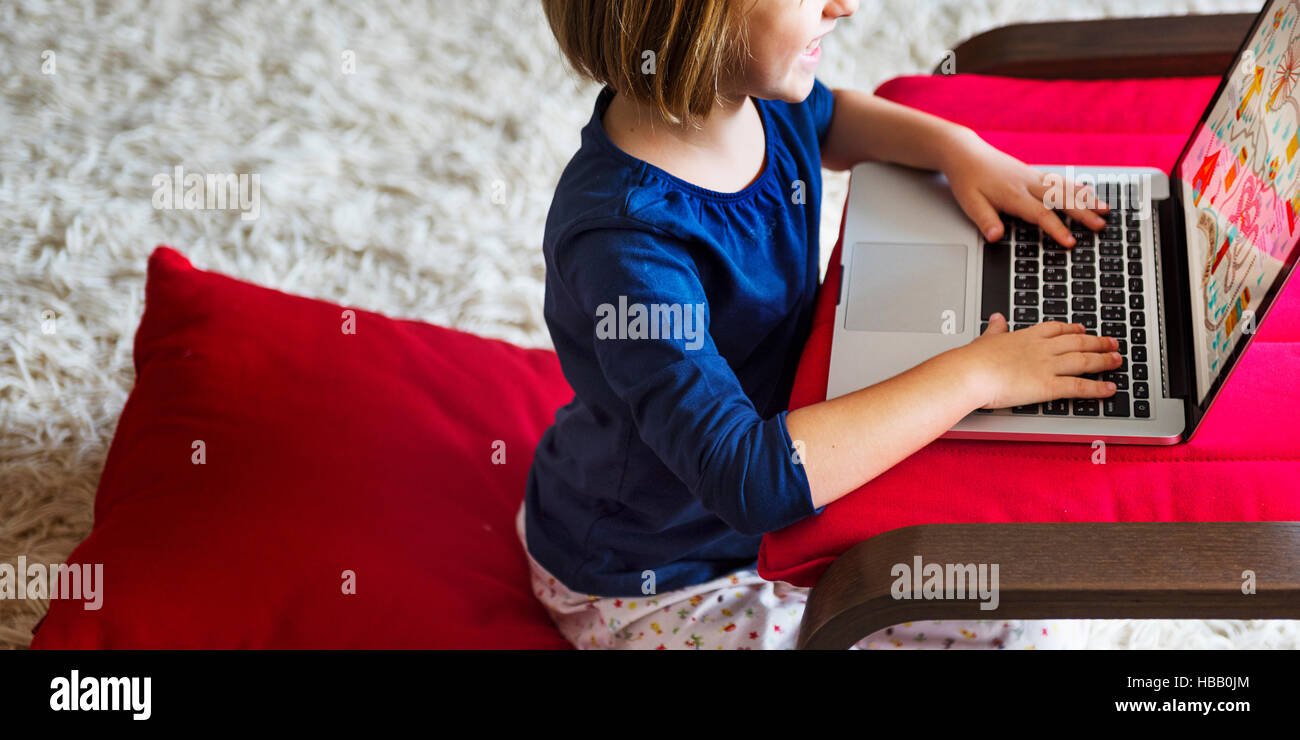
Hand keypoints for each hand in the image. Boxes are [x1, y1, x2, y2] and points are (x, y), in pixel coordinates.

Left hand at [940, 130, 1108, 246]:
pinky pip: (1060, 180)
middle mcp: (1028, 184)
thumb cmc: (968, 180)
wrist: (966, 153)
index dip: (1056, 229)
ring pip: (1065, 188)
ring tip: (1105, 210)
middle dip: (1082, 213)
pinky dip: (1077, 187)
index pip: (1040, 214)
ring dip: (1086, 199)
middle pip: (1060, 200)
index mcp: (1013, 194)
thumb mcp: (970, 203)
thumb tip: (995, 238)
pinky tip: (1089, 192)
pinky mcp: (1034, 174)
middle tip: (1100, 226)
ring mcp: (1033, 177)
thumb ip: (985, 221)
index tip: (1070, 242)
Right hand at [955, 316, 1120, 409]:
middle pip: (1077, 342)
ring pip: (1083, 361)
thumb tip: (997, 318)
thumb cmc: (973, 359)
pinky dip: (1096, 388)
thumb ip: (995, 329)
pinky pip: (1078, 386)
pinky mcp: (1048, 386)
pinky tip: (1109, 389)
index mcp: (1026, 336)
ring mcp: (1047, 366)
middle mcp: (1042, 348)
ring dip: (1103, 360)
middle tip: (1112, 343)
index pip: (1057, 329)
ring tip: (1117, 360)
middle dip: (1097, 343)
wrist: (971, 373)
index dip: (1073, 329)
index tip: (1083, 329)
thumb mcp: (985, 338)